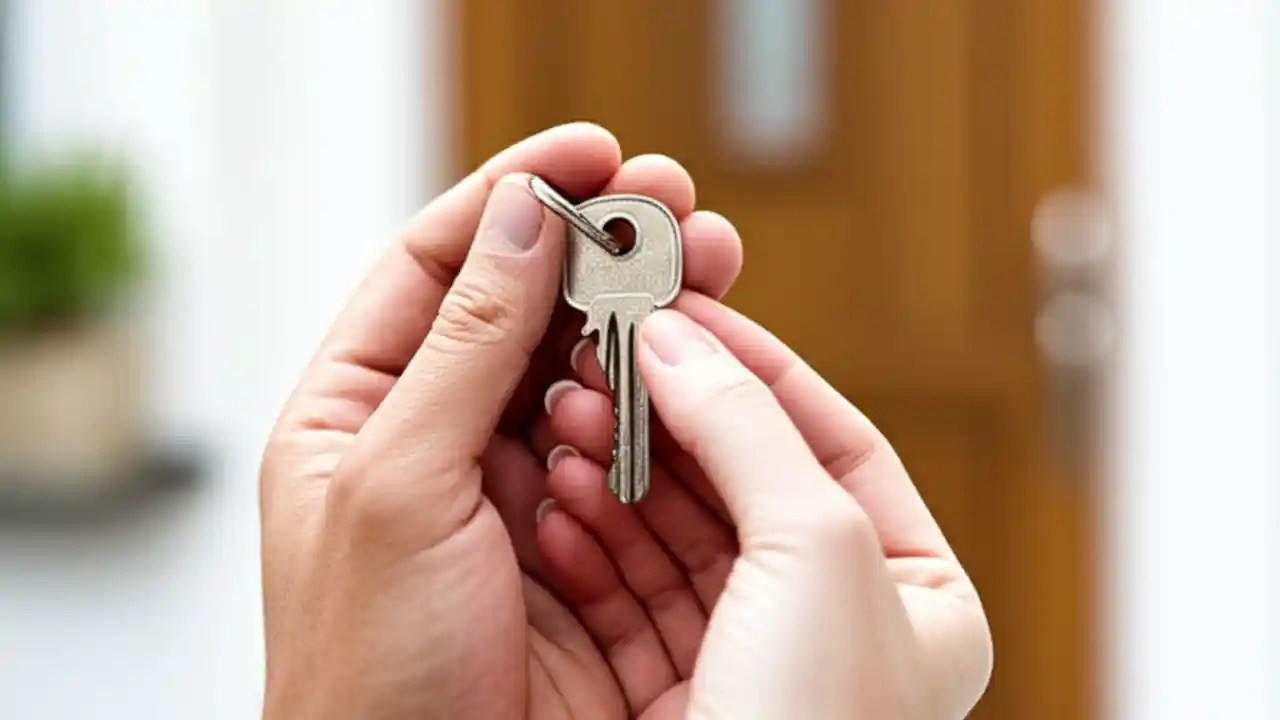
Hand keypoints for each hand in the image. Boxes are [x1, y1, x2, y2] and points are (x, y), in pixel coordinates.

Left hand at [259, 124, 742, 718]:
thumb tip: (520, 221)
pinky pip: (623, 456)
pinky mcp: (572, 549)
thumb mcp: (397, 491)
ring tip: (707, 276)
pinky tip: (687, 383)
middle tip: (682, 208)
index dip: (516, 197)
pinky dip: (658, 413)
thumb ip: (462, 352)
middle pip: (522, 312)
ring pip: (580, 377)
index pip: (437, 268)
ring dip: (641, 324)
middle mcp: (429, 444)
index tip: (596, 154)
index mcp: (354, 416)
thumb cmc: (366, 678)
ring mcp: (505, 495)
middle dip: (602, 252)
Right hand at [538, 296, 993, 717]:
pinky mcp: (679, 694)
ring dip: (618, 469)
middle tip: (598, 356)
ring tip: (564, 415)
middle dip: (666, 415)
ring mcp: (755, 660)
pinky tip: (556, 493)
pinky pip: (631, 591)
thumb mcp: (811, 548)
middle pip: (742, 479)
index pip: (830, 436)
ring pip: (676, 532)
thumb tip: (677, 333)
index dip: (753, 365)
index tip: (677, 310)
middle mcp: (839, 623)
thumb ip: (745, 425)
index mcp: (916, 590)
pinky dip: (592, 538)